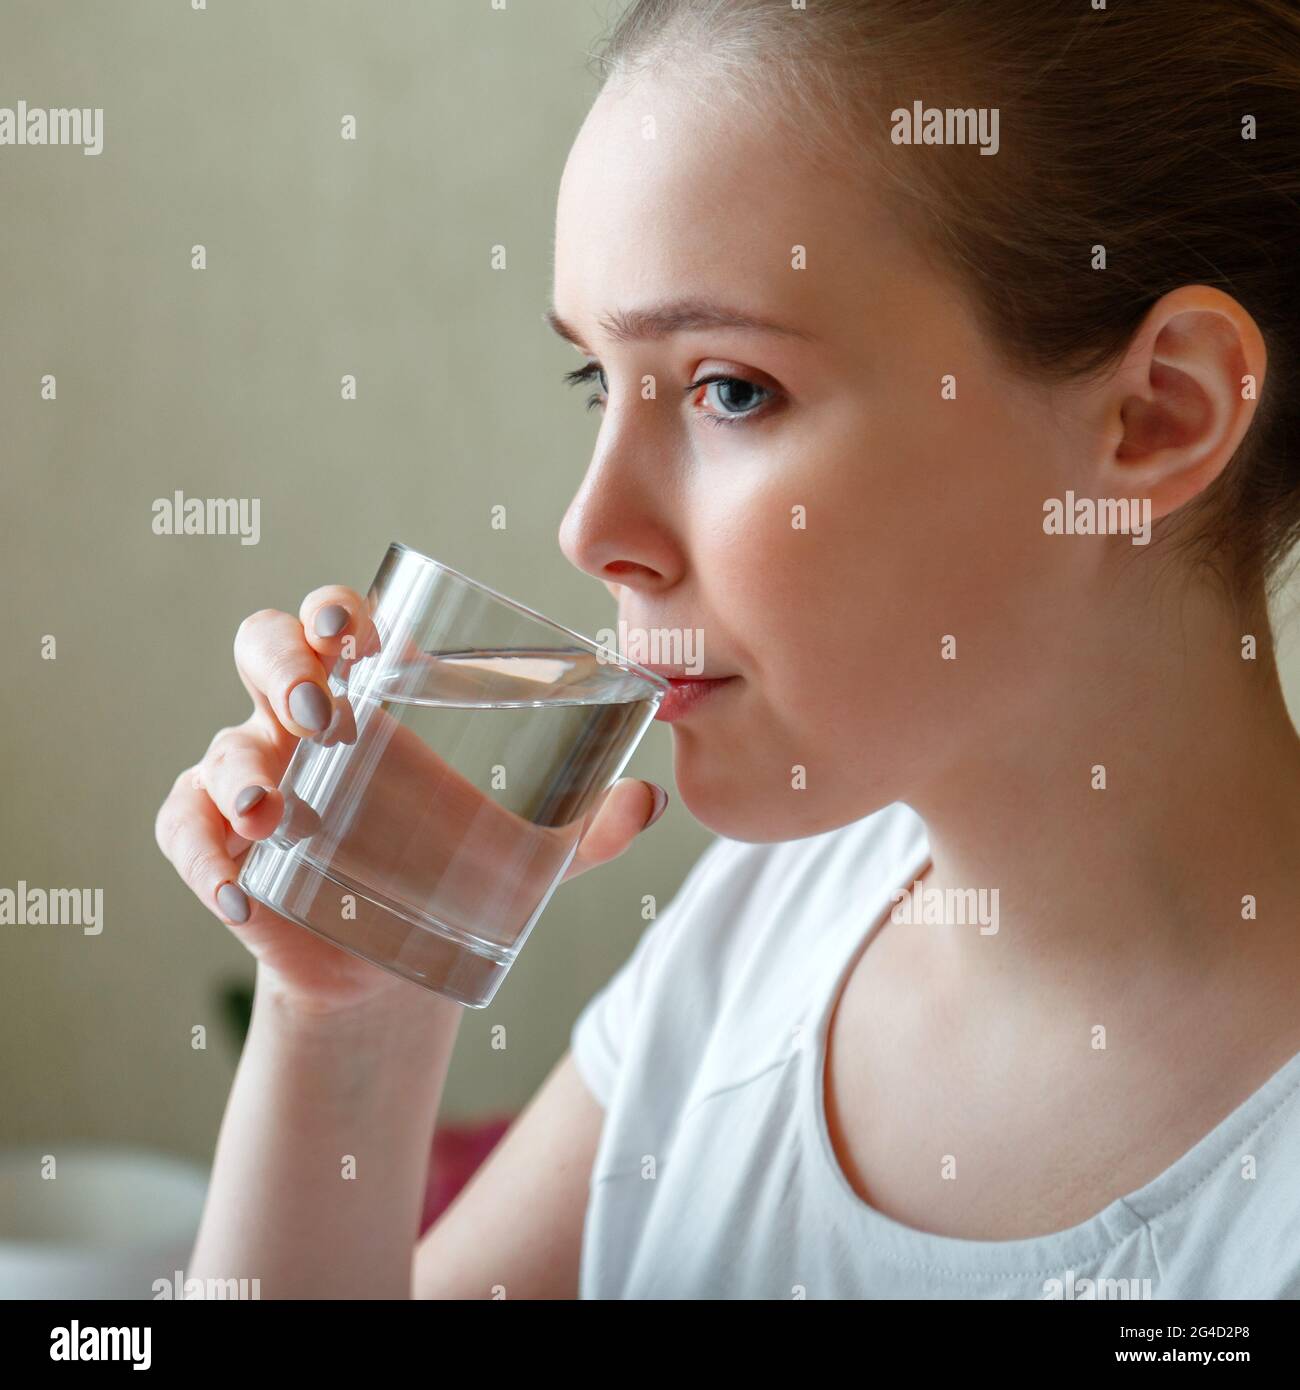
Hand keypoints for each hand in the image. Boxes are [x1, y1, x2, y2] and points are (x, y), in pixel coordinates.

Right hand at [155, 585, 668, 1014]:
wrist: (397, 960)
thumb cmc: (457, 867)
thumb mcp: (525, 849)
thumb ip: (584, 826)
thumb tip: (650, 800)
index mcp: (373, 693)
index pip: (339, 619)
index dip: (335, 609)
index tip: (354, 629)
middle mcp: (303, 719)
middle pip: (263, 647)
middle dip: (282, 665)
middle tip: (324, 713)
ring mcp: (256, 778)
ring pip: (221, 743)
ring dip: (239, 770)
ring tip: (275, 815)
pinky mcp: (221, 846)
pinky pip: (185, 833)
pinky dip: (204, 860)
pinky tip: (241, 899)